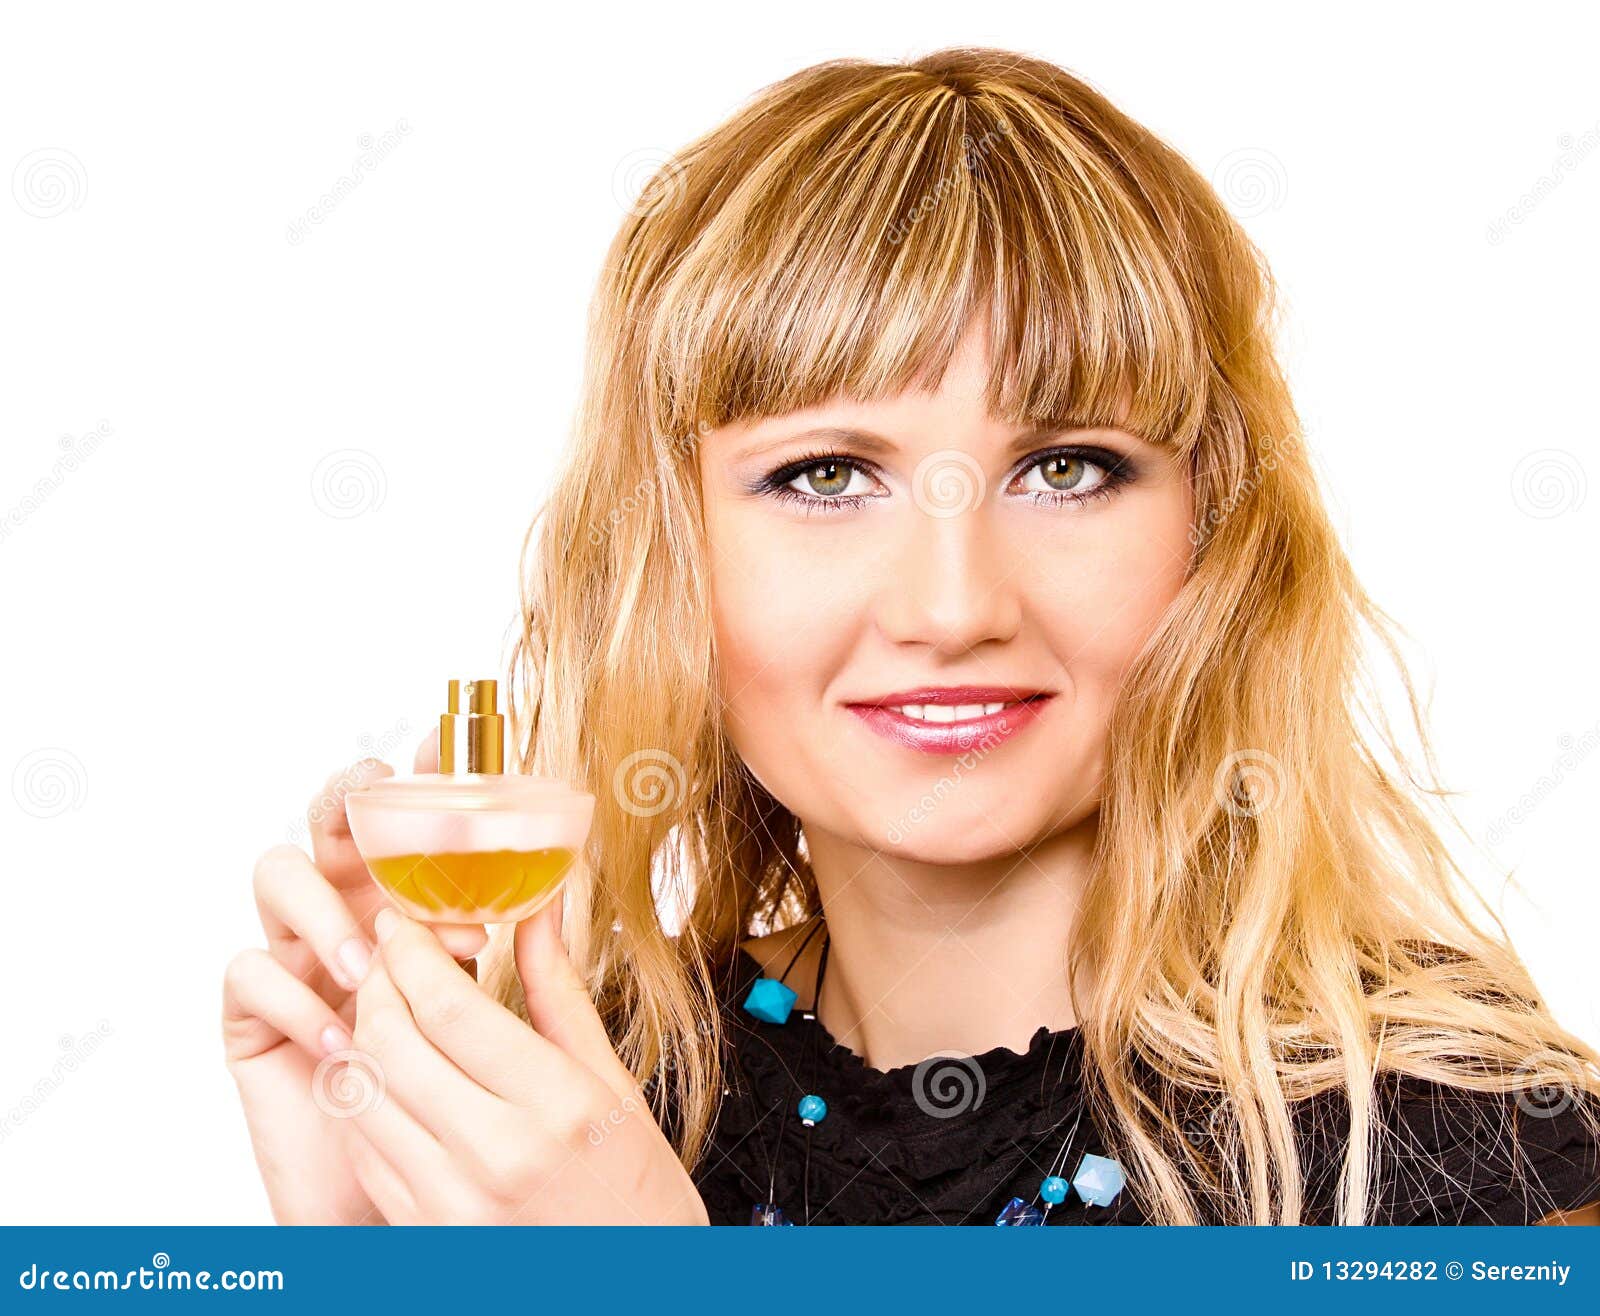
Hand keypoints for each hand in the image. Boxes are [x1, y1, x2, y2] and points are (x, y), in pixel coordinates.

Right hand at [222, 728, 487, 1223]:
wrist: (419, 1205)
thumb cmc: (468, 1112)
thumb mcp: (514, 1034)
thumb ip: (532, 963)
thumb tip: (558, 885)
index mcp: (417, 903)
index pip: (411, 817)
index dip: (422, 770)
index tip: (448, 736)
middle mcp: (353, 913)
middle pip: (331, 820)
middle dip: (351, 806)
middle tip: (378, 825)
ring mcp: (299, 959)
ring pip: (278, 874)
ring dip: (324, 908)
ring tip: (369, 967)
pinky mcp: (256, 1018)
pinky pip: (249, 972)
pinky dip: (294, 994)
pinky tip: (340, 1039)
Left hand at [338, 897, 708, 1224]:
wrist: (637, 1295)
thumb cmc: (637, 1191)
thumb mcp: (614, 1082)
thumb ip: (558, 990)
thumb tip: (536, 904)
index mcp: (557, 1106)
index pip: (448, 1007)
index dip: (410, 952)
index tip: (402, 921)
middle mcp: (496, 1155)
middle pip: (392, 1043)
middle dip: (376, 983)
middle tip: (385, 953)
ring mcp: (450, 1204)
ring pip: (363, 1094)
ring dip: (360, 1037)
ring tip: (383, 1006)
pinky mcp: (422, 1236)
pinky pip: (364, 1152)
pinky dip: (363, 1101)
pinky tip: (386, 1074)